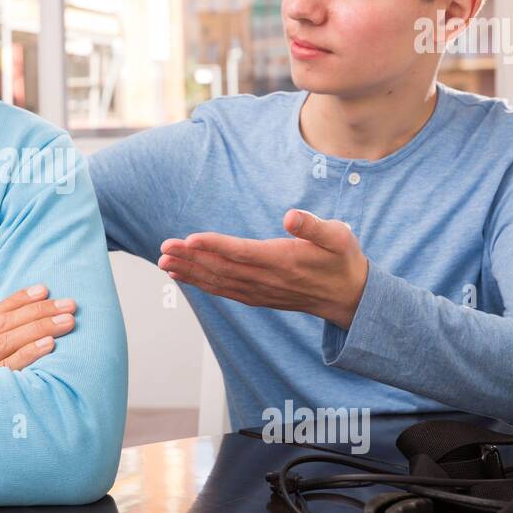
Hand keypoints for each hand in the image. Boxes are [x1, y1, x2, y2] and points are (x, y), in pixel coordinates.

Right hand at [0, 285, 75, 378]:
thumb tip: (22, 351)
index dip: (17, 300)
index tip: (43, 289)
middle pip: (2, 323)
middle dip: (37, 310)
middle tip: (68, 303)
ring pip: (4, 340)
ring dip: (39, 326)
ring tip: (66, 320)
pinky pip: (5, 368)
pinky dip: (28, 353)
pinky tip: (49, 345)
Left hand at [157, 209, 368, 329]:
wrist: (348, 297)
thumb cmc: (342, 260)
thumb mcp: (338, 237)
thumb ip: (314, 226)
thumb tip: (290, 216)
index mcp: (283, 261)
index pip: (242, 253)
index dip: (214, 246)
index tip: (190, 239)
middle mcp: (266, 279)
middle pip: (222, 268)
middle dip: (191, 258)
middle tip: (164, 248)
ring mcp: (259, 291)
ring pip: (218, 281)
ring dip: (189, 271)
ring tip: (164, 262)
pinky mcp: (256, 297)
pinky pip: (223, 290)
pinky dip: (200, 283)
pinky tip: (181, 275)